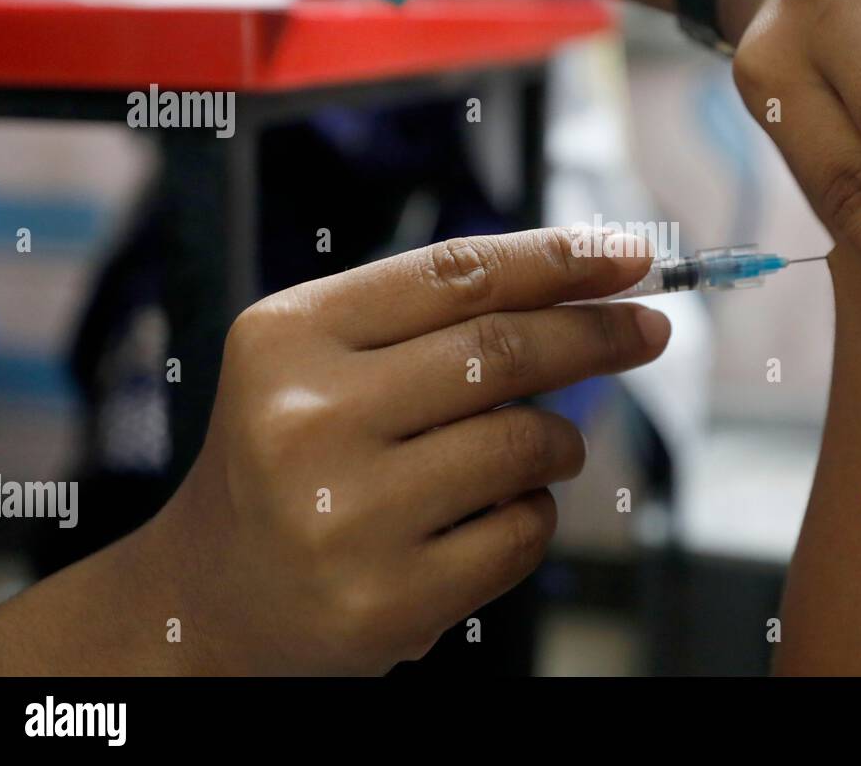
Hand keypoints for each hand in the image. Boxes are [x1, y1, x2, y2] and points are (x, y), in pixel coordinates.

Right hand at [141, 228, 667, 673]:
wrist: (212, 592)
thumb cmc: (291, 456)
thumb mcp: (322, 360)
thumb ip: (432, 320)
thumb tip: (589, 290)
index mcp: (289, 338)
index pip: (455, 275)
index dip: (558, 260)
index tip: (630, 257)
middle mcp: (307, 422)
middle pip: (500, 352)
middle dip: (595, 334)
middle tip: (647, 330)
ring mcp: (347, 519)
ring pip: (525, 443)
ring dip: (559, 440)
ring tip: (539, 448)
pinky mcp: (389, 603)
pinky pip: (522, 531)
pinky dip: (534, 511)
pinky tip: (494, 513)